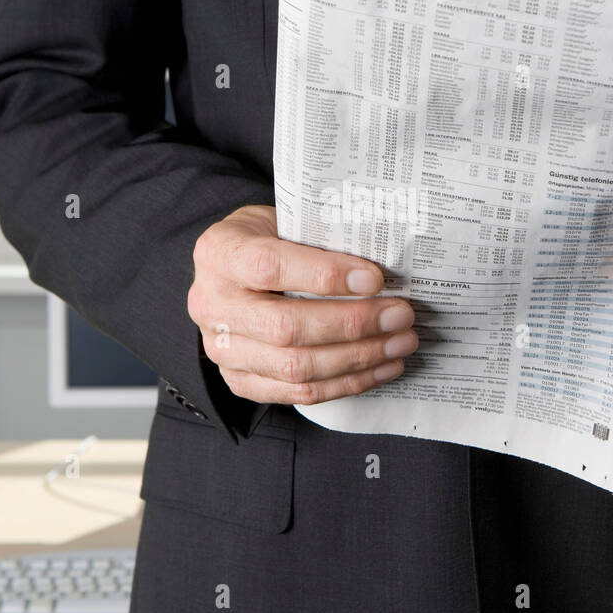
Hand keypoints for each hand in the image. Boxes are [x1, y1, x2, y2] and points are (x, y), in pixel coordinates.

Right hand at [188, 205, 417, 403]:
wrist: (233, 272)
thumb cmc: (268, 240)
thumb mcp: (283, 220)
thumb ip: (319, 239)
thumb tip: (384, 265)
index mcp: (219, 253)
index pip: (269, 266)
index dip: (325, 275)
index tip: (375, 278)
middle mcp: (211, 304)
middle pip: (286, 327)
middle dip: (353, 324)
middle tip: (400, 314)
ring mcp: (222, 350)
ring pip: (295, 366)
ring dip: (358, 358)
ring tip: (400, 342)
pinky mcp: (240, 381)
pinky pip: (298, 393)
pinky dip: (347, 383)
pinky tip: (381, 367)